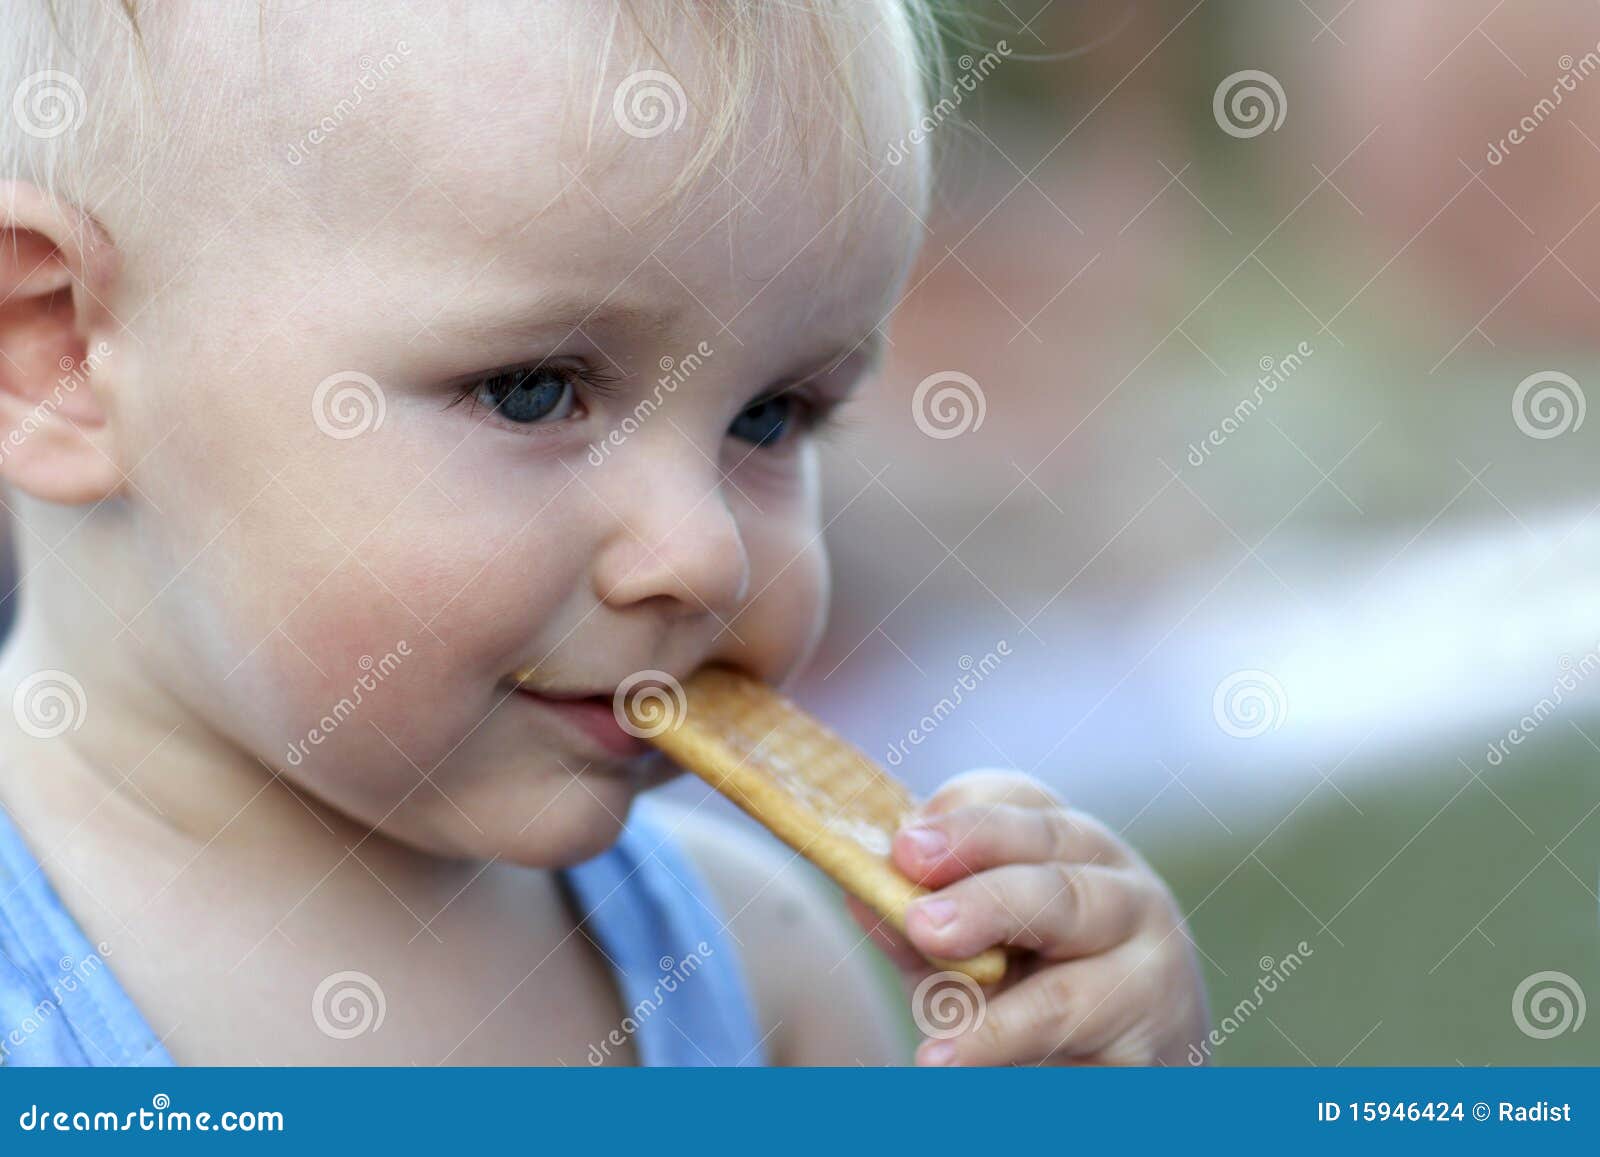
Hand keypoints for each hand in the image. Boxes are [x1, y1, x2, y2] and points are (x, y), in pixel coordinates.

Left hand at [848, 768, 1210, 1064]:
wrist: (1127, 1074)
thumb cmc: (1035, 994)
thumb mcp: (966, 952)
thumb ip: (918, 923)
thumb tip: (859, 890)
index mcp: (1071, 847)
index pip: (1023, 806)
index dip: (964, 821)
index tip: (904, 845)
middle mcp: (1122, 890)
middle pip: (1054, 875)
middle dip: (982, 895)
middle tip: (919, 921)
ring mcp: (1151, 966)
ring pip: (1074, 972)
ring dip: (1001, 1005)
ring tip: (937, 1034)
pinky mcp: (1155, 1043)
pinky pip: (1079, 1047)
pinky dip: (1011, 1055)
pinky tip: (954, 1066)